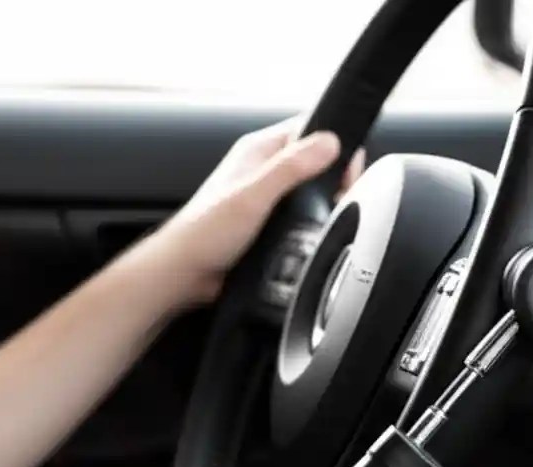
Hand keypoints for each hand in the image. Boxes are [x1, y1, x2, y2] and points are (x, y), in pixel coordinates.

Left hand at [145, 117, 364, 304]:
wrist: (186, 272)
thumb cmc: (206, 233)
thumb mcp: (253, 196)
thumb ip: (291, 168)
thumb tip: (329, 143)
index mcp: (258, 150)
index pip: (309, 128)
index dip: (334, 144)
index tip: (346, 171)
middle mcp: (264, 168)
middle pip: (315, 160)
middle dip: (333, 177)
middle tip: (336, 199)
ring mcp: (267, 194)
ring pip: (312, 188)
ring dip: (323, 201)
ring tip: (324, 217)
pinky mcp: (270, 219)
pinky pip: (303, 212)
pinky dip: (313, 220)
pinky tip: (312, 232)